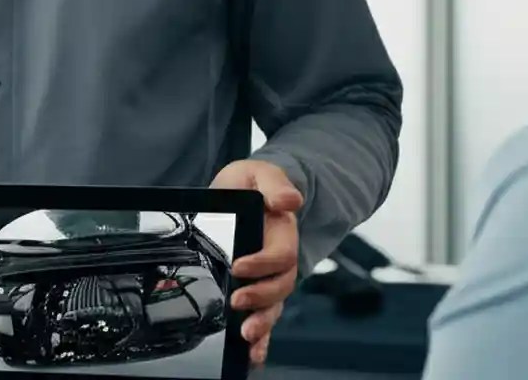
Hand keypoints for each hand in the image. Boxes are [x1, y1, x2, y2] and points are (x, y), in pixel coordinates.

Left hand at [211, 160, 303, 366]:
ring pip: (274, 306)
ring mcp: (270, 276)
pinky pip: (265, 317)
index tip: (239, 266)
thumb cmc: (250, 183)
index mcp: (282, 231)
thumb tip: (289, 200)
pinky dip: (262, 338)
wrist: (242, 192)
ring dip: (263, 324)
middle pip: (281, 286)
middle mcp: (279, 259)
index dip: (263, 263)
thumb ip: (274, 183)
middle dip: (261, 298)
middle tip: (237, 301)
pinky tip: (252, 354)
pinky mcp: (257, 288)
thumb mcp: (258, 173)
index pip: (281, 254)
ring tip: (247, 336)